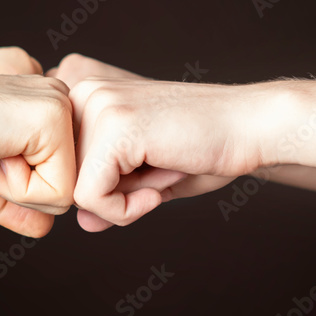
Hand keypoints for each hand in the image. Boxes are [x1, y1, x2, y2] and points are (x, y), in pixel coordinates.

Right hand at [0, 47, 75, 237]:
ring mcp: (57, 100)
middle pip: (65, 182)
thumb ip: (10, 200)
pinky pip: (59, 192)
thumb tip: (43, 228)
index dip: (11, 184)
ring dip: (13, 187)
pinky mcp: (53, 116)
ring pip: (66, 190)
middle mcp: (54, 92)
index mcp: (35, 98)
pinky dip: (14, 188)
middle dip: (17, 188)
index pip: (52, 172)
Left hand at [49, 54, 269, 231]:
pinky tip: (159, 191)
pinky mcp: (115, 128)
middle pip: (65, 179)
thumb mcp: (147, 178)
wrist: (252, 126)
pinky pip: (91, 197)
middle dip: (111, 197)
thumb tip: (81, 222)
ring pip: (74, 191)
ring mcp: (98, 106)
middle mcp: (84, 93)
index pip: (63, 168)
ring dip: (121, 203)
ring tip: (162, 175)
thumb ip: (111, 196)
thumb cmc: (207, 148)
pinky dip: (124, 211)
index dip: (102, 190)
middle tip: (157, 178)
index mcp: (86, 96)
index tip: (145, 179)